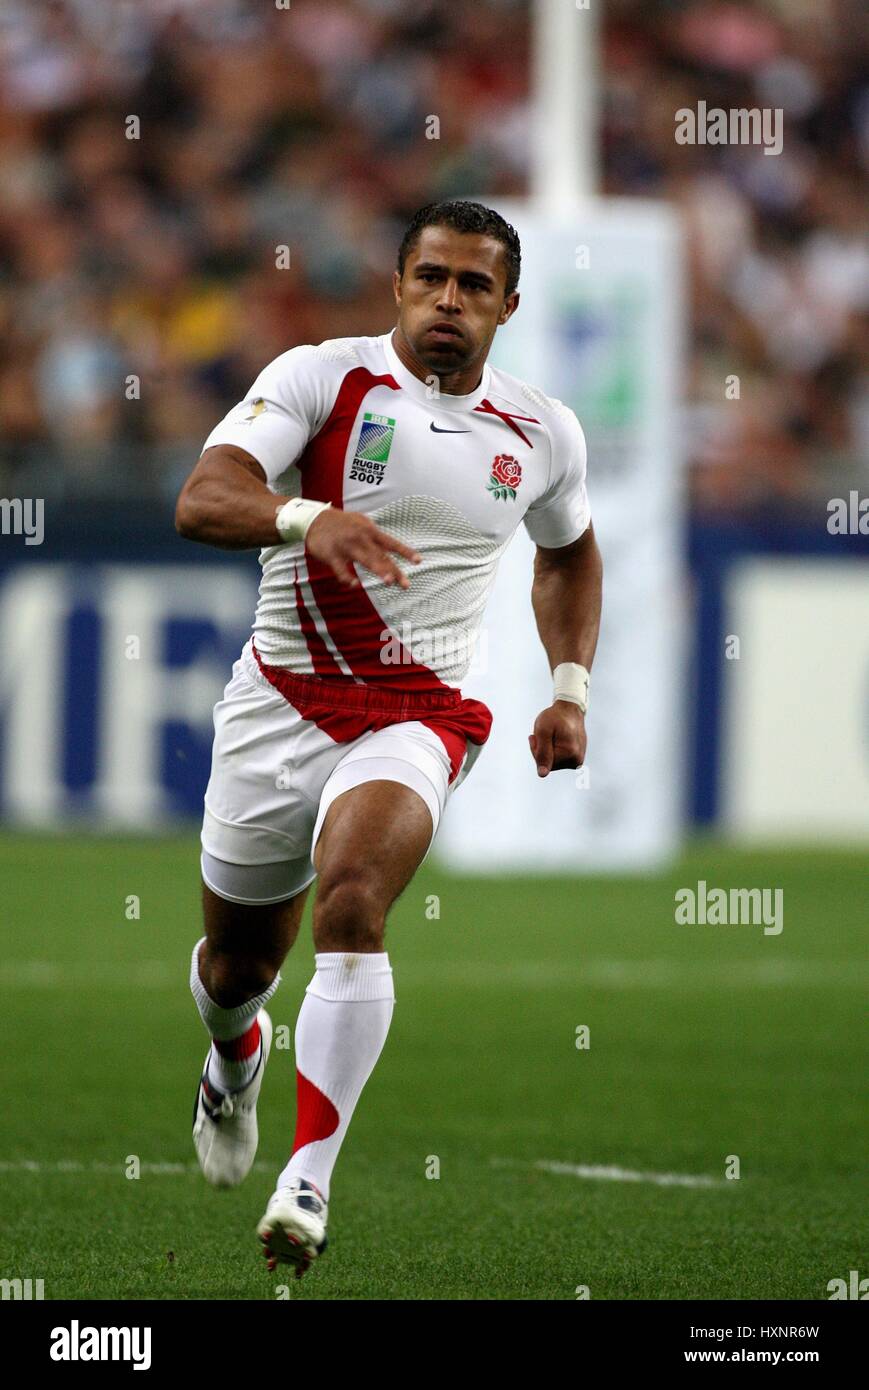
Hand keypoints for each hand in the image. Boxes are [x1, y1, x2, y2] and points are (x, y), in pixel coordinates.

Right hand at [305, 509, 420, 588]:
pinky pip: (341, 570)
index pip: (391, 543)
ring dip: (378, 570)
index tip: (418, 561)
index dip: (405, 552)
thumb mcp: (361, 523)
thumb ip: (376, 537)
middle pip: (381, 556)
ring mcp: (346, 546)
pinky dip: (347, 578)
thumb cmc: (342, 523)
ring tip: (389, 582)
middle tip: (406, 584)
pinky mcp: (332, 555)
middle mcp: (361, 538)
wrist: (314, 519)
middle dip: (394, 570)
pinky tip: (354, 585)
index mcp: (369, 531)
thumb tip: (391, 549)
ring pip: (365, 560)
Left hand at [528, 701, 586, 777]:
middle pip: (549, 765)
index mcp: (570, 754)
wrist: (570, 710)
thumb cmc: (555, 717)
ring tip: (551, 735)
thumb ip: (542, 753)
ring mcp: (578, 761)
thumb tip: (542, 774)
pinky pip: (559, 760)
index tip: (535, 736)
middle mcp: (577, 761)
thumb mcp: (543, 730)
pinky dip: (554, 750)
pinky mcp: (577, 759)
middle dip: (541, 750)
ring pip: (553, 763)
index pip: (543, 763)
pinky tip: (556, 739)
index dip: (535, 749)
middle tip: (543, 734)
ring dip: (547, 750)